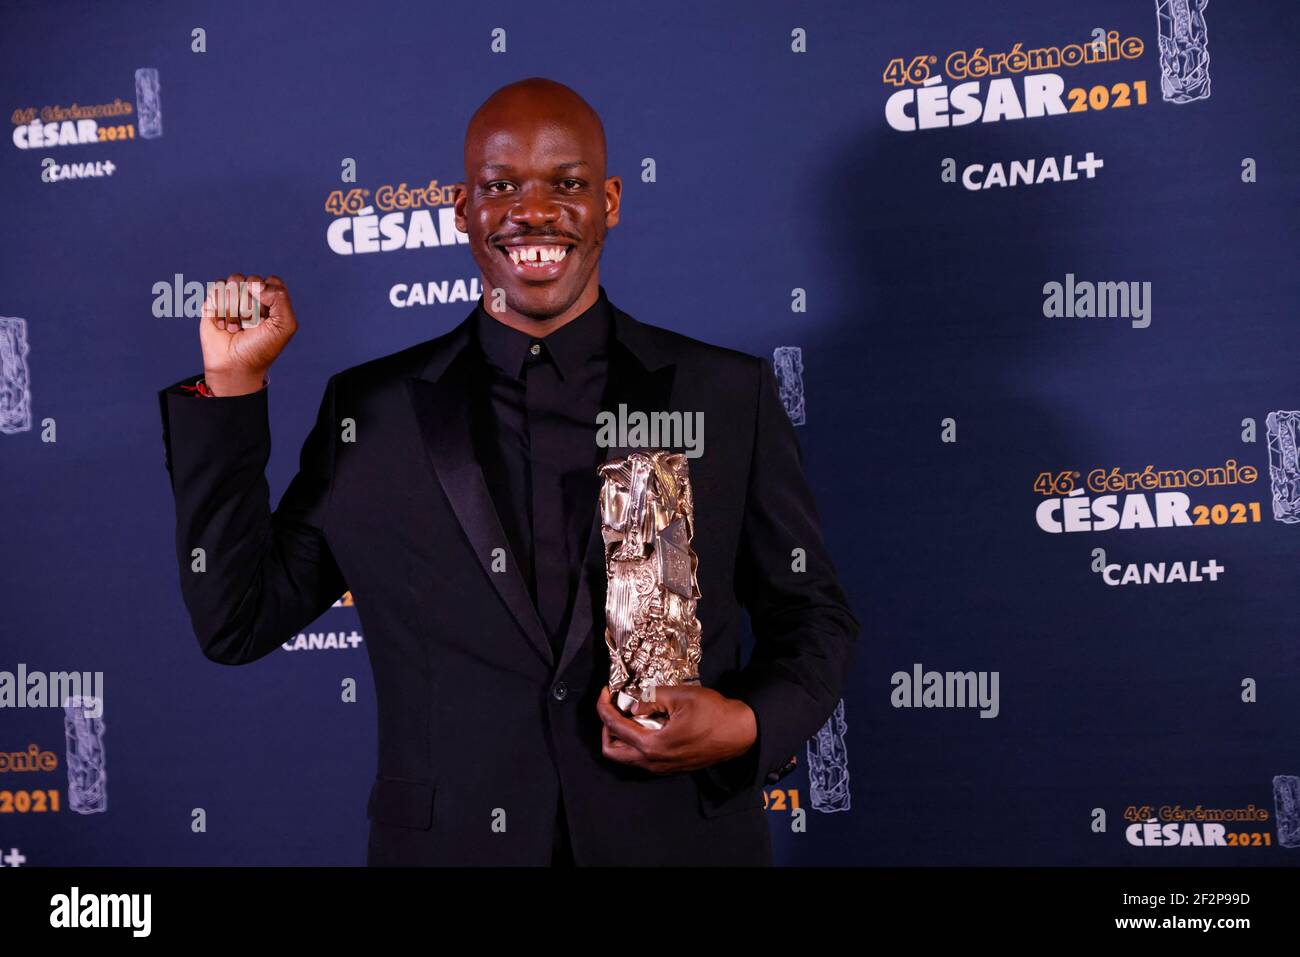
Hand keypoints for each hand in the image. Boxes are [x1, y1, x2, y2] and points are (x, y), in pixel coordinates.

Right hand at [199, 273, 296, 395]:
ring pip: (233, 282)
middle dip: (251, 306)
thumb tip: (255, 284)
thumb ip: (280, 297)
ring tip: (235, 328)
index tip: (266, 317)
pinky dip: (220, 308)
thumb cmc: (261, 347)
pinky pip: (216, 288)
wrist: (234, 365)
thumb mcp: (284, 325)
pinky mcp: (214, 301)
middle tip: (250, 325)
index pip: (271, 281)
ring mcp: (233, 297)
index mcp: (272, 299)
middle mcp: (253, 296)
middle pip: (251, 281)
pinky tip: (222, 325)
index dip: (268, 297)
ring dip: (234, 308)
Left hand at [596, 685, 756, 774]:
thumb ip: (650, 699)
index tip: (605, 692)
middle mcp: (654, 762)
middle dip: (606, 727)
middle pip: (611, 751)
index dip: (604, 706)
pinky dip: (635, 742)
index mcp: (653, 745)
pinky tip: (647, 723)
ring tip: (631, 713)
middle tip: (614, 707)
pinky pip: (642, 759)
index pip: (614, 727)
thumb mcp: (680, 696)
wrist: (740, 732)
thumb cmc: (714, 712)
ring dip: (621, 736)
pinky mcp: (671, 767)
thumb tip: (630, 705)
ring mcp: (662, 767)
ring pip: (626, 757)